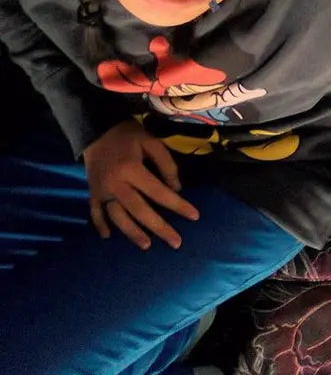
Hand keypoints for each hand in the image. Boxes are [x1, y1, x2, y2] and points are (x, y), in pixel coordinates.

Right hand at [84, 120, 199, 249]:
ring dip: (132, 232)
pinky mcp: (92, 192)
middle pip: (139, 211)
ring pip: (117, 216)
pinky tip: (107, 237)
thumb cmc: (128, 135)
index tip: (194, 216)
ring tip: (147, 245)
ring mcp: (101, 190)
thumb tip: (177, 189)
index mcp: (131, 170)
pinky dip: (100, 225)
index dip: (177, 205)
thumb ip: (166, 164)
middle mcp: (116, 184)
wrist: (96, 129)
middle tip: (176, 243)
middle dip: (159, 228)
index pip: (159, 192)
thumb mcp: (151, 142)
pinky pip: (95, 212)